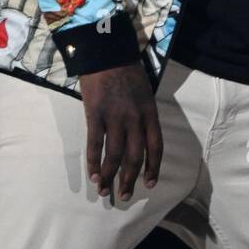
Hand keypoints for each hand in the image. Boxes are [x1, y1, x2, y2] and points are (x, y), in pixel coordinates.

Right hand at [79, 63, 162, 199]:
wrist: (105, 52)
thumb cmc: (126, 71)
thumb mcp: (144, 92)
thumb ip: (144, 115)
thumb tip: (140, 139)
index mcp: (150, 112)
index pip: (156, 147)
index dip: (153, 168)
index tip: (149, 184)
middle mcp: (135, 118)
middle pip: (135, 156)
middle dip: (130, 179)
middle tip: (125, 196)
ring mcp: (114, 117)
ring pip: (115, 155)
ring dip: (110, 176)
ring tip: (106, 191)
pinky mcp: (94, 115)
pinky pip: (95, 144)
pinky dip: (93, 162)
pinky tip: (93, 176)